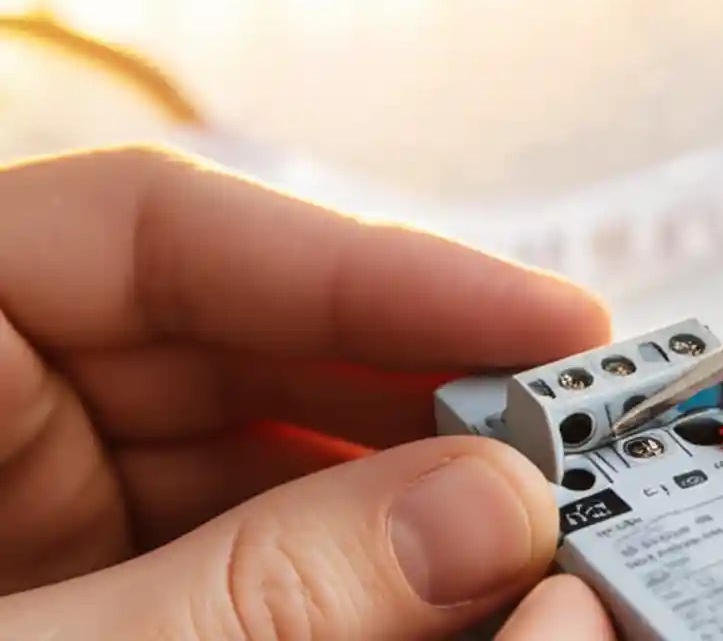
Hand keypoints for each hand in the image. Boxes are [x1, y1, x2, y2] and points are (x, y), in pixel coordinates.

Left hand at [0, 147, 616, 639]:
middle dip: (417, 395)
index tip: (548, 322)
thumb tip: (487, 513)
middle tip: (566, 443)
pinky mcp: (106, 584)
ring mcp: (50, 500)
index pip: (158, 227)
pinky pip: (256, 545)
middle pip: (247, 343)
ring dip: (411, 498)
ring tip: (530, 525)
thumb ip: (258, 593)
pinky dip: (368, 571)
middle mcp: (0, 406)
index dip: (376, 268)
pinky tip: (457, 584)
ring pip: (271, 453)